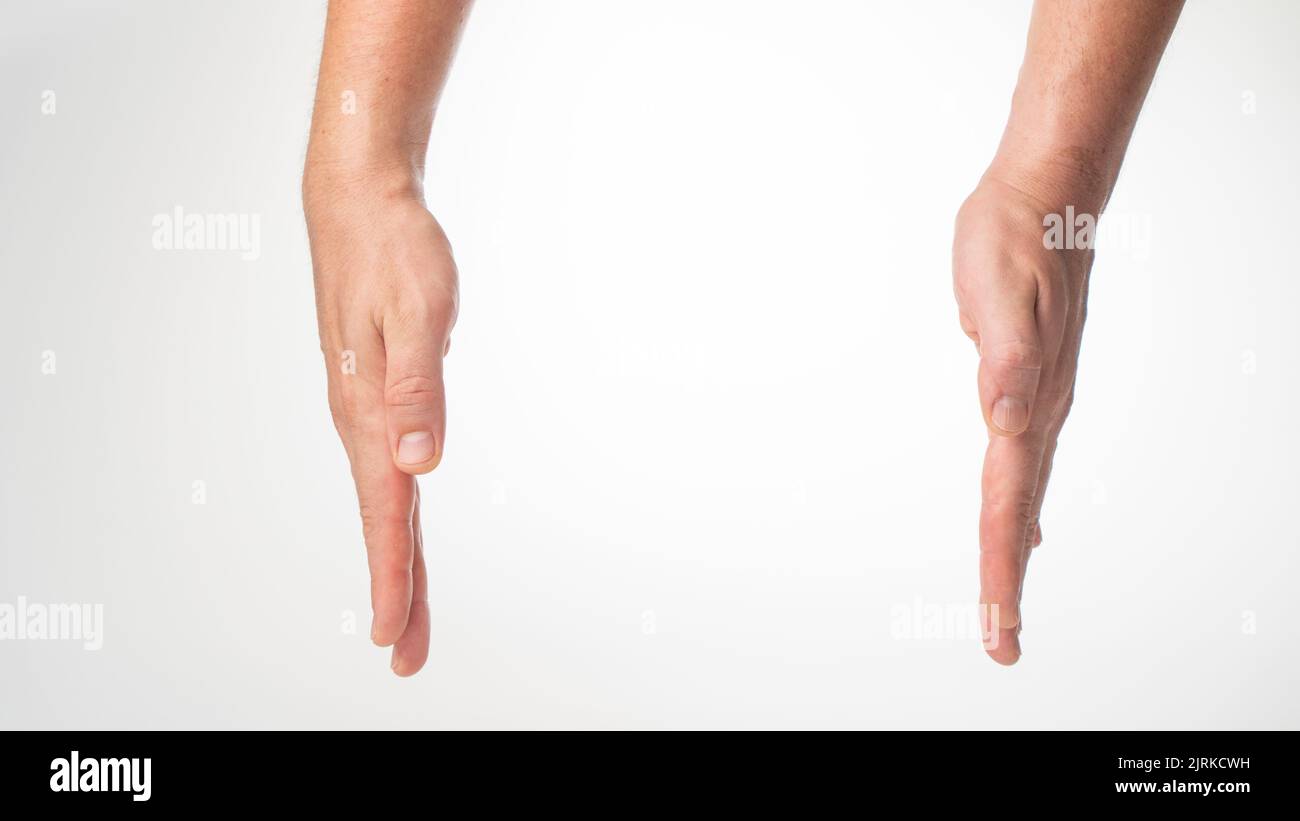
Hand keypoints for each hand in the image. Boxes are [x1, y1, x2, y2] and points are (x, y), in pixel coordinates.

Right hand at [305, 177, 457, 675]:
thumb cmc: (392, 251)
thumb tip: (419, 463)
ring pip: (385, 499)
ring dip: (396, 557)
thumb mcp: (418, 314)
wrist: (360, 204)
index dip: (393, 580)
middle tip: (408, 655)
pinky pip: (387, 468)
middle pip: (384, 522)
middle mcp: (361, 420)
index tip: (396, 638)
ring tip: (406, 608)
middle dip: (398, 591)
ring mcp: (366, 408)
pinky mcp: (376, 392)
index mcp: (368, 413)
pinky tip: (400, 520)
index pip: (386, 514)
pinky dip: (396, 512)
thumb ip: (419, 390)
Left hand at [953, 175, 1091, 664]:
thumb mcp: (998, 292)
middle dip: (1007, 581)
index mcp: (1027, 402)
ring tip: (1007, 603)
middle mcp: (1039, 411)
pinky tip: (1028, 526)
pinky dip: (1022, 508)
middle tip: (1002, 646)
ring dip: (1014, 552)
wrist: (1045, 195)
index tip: (997, 625)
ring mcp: (1039, 400)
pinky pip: (1026, 465)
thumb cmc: (1013, 238)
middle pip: (1019, 513)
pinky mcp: (1031, 383)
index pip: (1008, 502)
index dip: (1001, 567)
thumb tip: (1001, 419)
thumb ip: (1000, 359)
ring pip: (1025, 495)